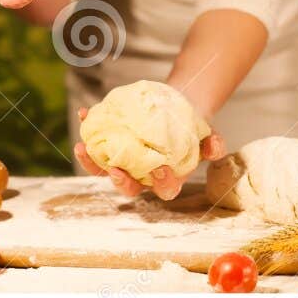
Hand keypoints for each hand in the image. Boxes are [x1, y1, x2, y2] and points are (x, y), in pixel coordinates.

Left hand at [74, 105, 225, 200]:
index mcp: (167, 179)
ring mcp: (124, 165)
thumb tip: (214, 148)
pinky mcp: (110, 151)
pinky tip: (84, 114)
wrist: (176, 108)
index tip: (160, 169)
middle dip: (121, 182)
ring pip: (104, 171)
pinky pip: (94, 148)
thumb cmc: (192, 127)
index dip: (162, 184)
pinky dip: (88, 131)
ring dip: (91, 162)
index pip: (165, 189)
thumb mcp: (207, 133)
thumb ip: (212, 144)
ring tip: (83, 147)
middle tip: (115, 169)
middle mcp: (143, 177)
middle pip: (129, 188)